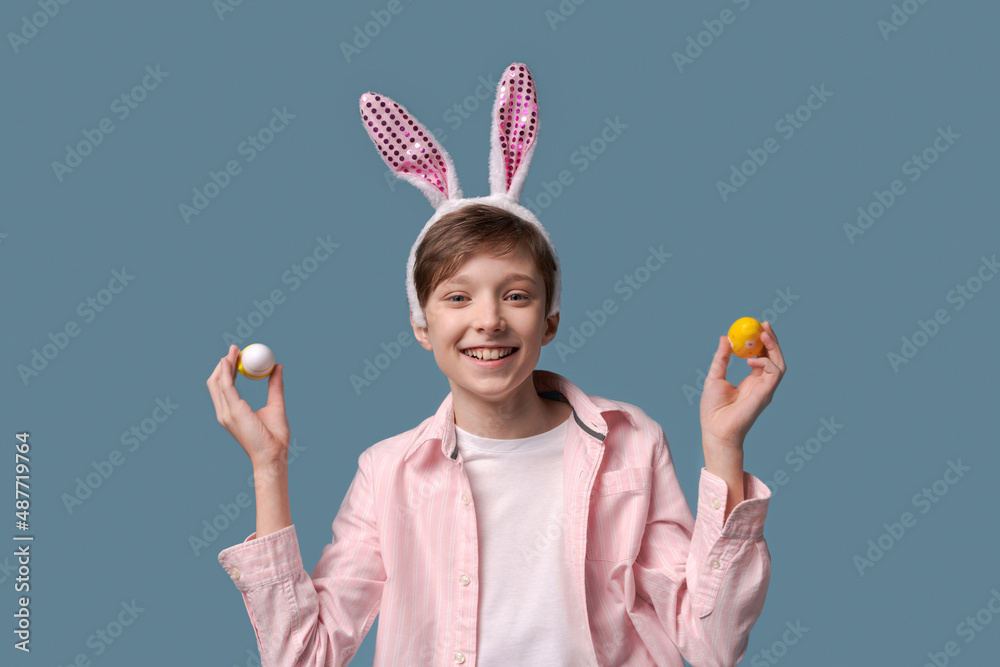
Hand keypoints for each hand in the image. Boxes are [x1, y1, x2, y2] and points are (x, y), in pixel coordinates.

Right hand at [206, 344, 289, 468]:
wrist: (274, 454)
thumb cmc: (274, 437)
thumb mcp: (275, 405)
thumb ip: (275, 386)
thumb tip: (278, 367)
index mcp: (232, 412)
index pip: (224, 387)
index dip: (228, 370)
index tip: (237, 355)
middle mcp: (225, 412)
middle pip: (217, 382)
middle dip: (224, 364)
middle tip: (235, 349)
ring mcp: (227, 412)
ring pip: (218, 382)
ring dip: (225, 364)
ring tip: (234, 351)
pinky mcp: (233, 411)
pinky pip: (226, 387)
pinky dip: (226, 372)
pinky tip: (229, 360)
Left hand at [700, 321, 785, 446]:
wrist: (715, 429)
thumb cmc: (713, 409)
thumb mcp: (715, 377)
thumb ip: (722, 358)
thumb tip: (724, 338)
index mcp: (752, 380)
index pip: (763, 356)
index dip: (762, 341)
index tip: (757, 326)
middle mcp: (762, 384)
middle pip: (774, 358)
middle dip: (772, 340)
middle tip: (763, 324)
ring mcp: (766, 389)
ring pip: (780, 363)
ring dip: (774, 347)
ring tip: (763, 334)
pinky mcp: (766, 393)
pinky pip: (774, 373)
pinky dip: (766, 362)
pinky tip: (751, 359)